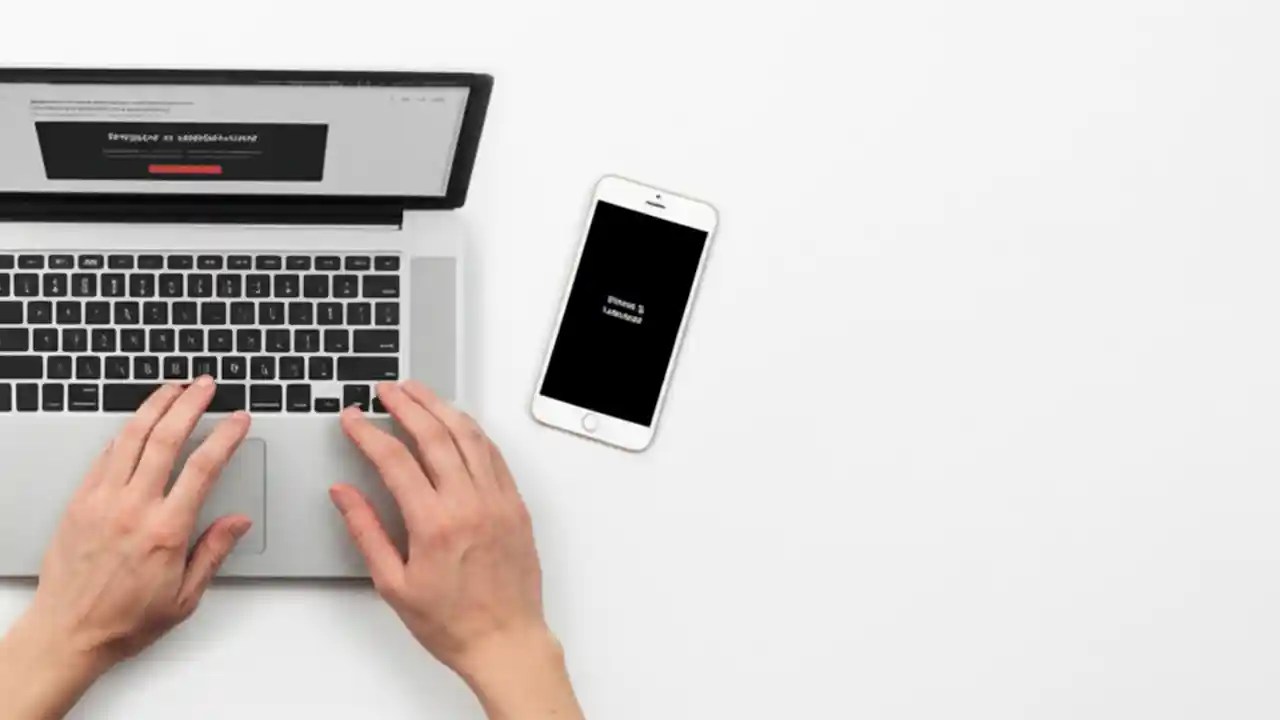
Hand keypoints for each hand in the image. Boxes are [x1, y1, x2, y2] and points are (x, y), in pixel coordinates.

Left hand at [0, 378, 252, 718]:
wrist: (67, 633)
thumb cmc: (124, 620)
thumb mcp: (186, 596)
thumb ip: (214, 552)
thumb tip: (237, 521)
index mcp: (166, 530)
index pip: (203, 467)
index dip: (225, 436)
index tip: (238, 419)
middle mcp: (133, 508)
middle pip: (166, 438)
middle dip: (190, 403)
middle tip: (205, 385)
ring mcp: (101, 501)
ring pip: (131, 437)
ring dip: (155, 406)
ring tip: (173, 388)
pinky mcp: (79, 503)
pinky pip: (103, 456)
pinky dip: (124, 434)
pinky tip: (137, 424)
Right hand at [334, 381, 582, 719]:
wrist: (506, 641)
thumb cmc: (452, 622)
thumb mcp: (393, 584)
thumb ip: (366, 531)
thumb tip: (343, 494)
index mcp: (434, 524)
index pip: (394, 459)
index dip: (368, 432)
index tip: (352, 418)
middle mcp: (469, 504)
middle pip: (434, 435)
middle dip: (406, 405)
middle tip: (386, 390)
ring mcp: (497, 501)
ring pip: (469, 436)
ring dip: (442, 408)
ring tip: (419, 393)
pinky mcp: (516, 505)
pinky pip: (494, 455)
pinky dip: (473, 432)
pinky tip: (458, 423)